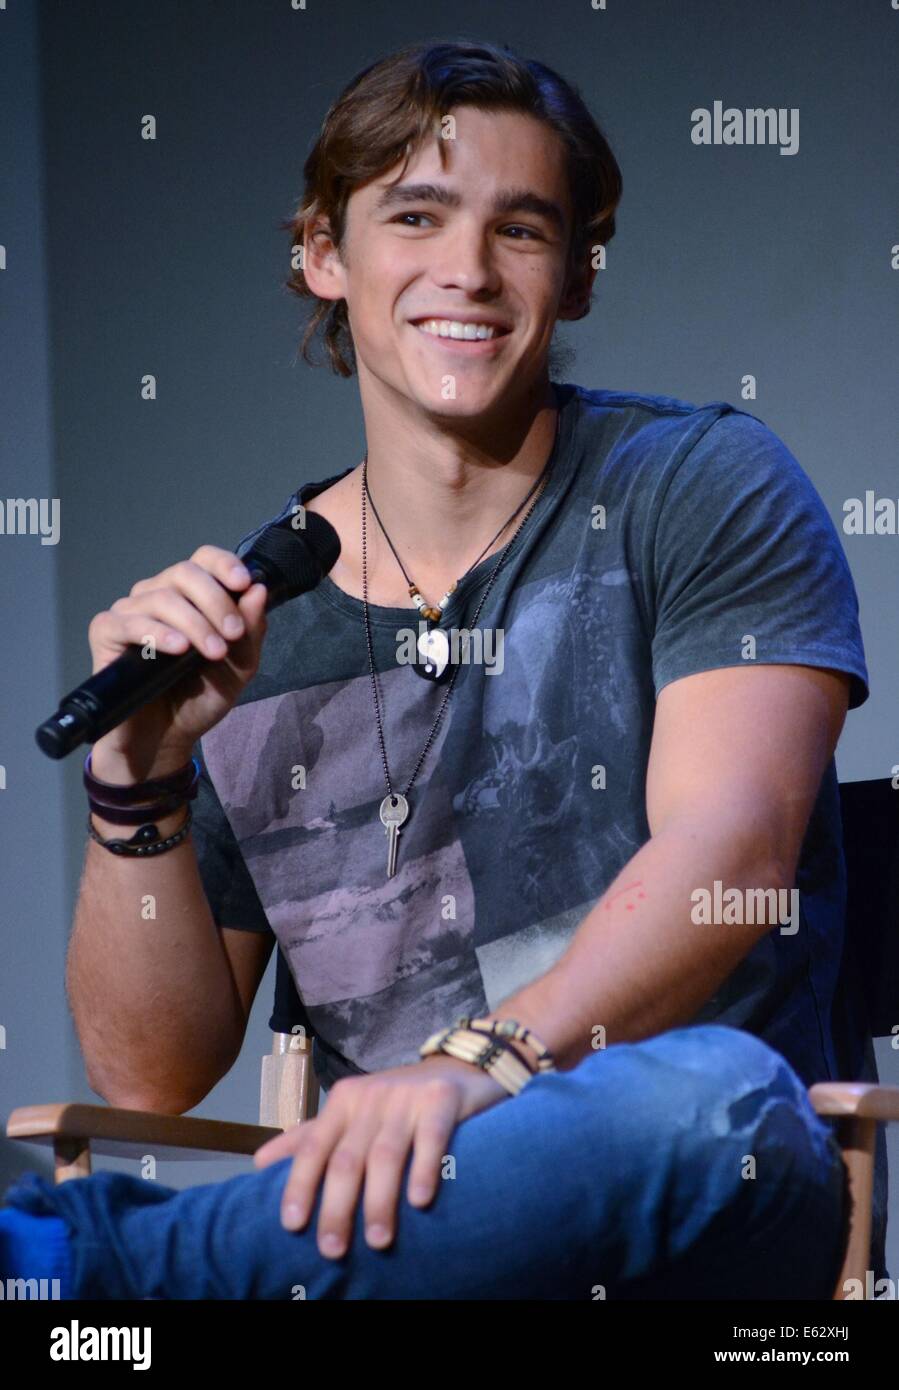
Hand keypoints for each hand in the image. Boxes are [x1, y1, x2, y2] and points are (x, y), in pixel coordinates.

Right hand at [87, 545, 268, 776]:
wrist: (166, 739)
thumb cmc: (198, 698)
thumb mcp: (238, 668)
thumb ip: (251, 632)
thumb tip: (258, 590)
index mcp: (190, 597)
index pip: (203, 560)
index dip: (224, 564)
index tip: (243, 584)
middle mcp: (158, 596)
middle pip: (184, 573)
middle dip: (215, 601)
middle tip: (232, 634)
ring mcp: (131, 612)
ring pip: (160, 597)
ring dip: (194, 623)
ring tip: (213, 652)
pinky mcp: (106, 633)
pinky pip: (129, 622)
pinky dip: (157, 633)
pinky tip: (178, 649)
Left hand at [252, 1055, 510, 1257]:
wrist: (456, 1067)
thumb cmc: (395, 1102)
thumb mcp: (350, 1114)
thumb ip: (309, 1138)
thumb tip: (258, 1165)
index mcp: (342, 1103)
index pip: (312, 1147)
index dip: (299, 1186)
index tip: (291, 1227)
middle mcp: (369, 1098)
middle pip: (346, 1158)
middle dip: (336, 1207)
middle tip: (332, 1250)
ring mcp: (406, 1097)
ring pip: (385, 1154)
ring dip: (378, 1200)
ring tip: (377, 1241)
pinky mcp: (441, 1099)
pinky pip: (431, 1137)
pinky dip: (423, 1169)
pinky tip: (420, 1201)